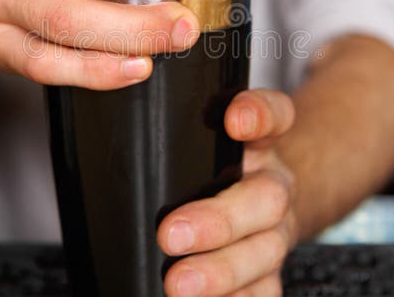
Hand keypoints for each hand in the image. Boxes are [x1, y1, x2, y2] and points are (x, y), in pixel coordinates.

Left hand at [158, 90, 297, 295]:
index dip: (259, 114)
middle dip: (219, 220)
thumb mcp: (201, 139)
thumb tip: (117, 117)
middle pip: (265, 197)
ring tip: (178, 284)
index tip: (235, 120)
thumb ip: (177, 130)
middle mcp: (272, 184)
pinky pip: (263, 290)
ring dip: (221, 271)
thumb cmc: (215, 169)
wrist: (261, 205)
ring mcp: (276, 231)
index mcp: (258, 142)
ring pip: (265, 251)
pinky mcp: (270, 271)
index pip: (273, 115)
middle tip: (171, 233)